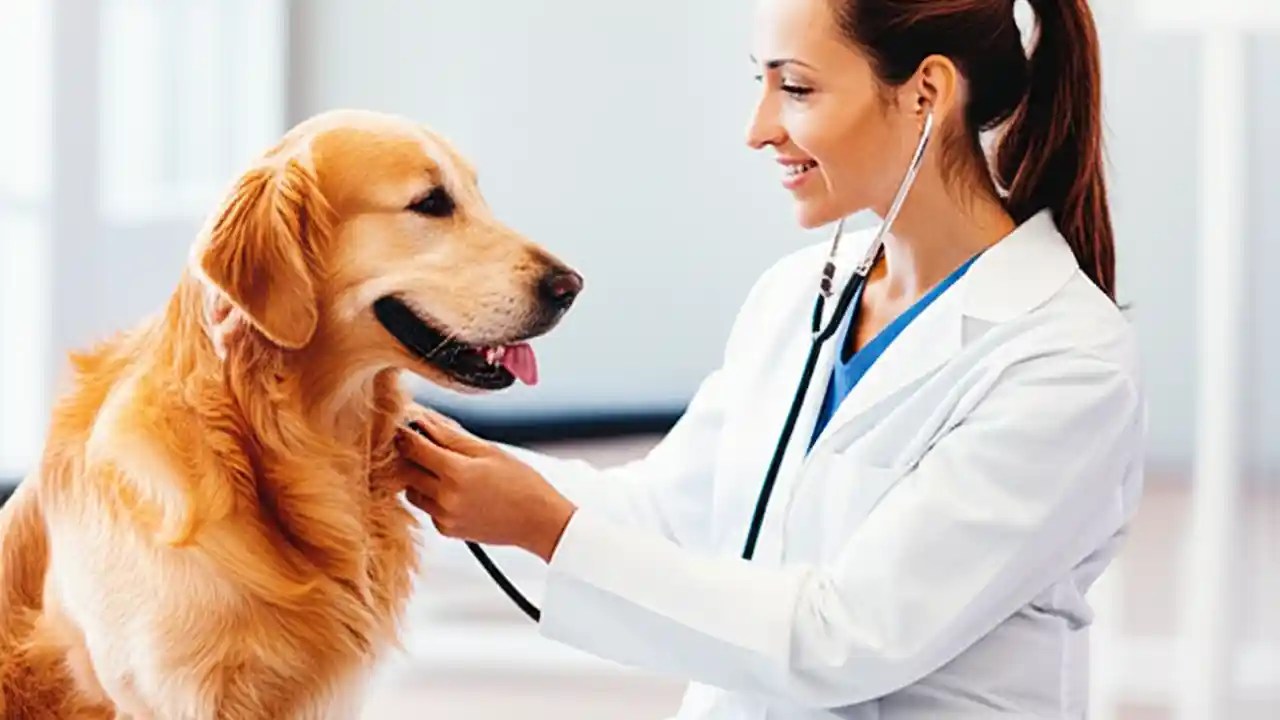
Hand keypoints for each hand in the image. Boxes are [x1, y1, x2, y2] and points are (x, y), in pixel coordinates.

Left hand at [395, 408, 576, 562]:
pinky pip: (426, 508)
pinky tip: (454, 490)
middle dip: (409, 455)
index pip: (413, 447)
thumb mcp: (488, 450)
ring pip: (411, 491)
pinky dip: (432, 496)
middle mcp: (445, 498)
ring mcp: (444, 517)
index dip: (406, 433)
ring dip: (418, 477)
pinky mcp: (446, 529)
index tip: (405, 426)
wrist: (538, 520)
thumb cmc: (521, 483)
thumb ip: (451, 435)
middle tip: (422, 444)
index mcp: (456, 473)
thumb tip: (425, 419)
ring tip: (442, 468)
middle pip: (405, 470)